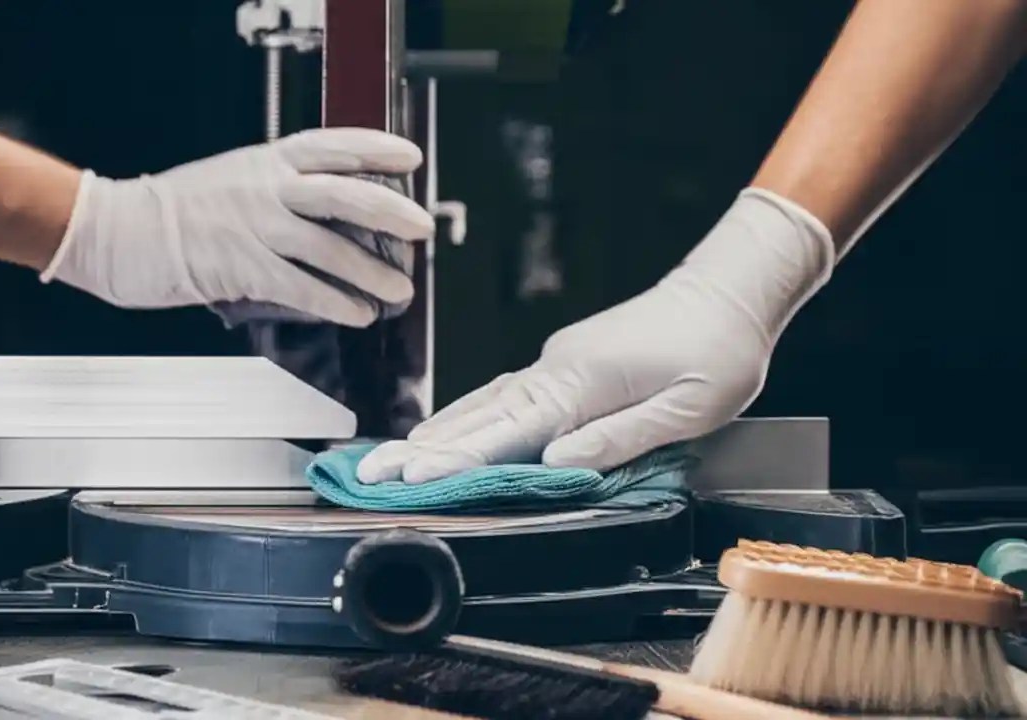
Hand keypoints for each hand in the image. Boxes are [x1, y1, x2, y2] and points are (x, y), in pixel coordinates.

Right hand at [40, 128, 433, 326]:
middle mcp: (267, 187)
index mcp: (268, 160)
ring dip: (371, 272)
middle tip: (422, 228)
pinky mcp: (242, 267)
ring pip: (330, 247)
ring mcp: (255, 226)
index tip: (411, 159)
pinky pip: (302, 287)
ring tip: (399, 291)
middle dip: (390, 212)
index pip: (333, 146)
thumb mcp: (235, 179)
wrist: (119, 230)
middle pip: (344, 194)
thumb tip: (332, 214)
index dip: (376, 149)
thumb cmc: (177, 210)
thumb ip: (280, 190)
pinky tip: (358, 313)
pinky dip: (336, 301)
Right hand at [358, 188, 836, 483]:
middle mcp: (557, 368)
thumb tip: (558, 460)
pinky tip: (447, 428)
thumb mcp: (690, 406)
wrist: (730, 290)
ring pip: (484, 402)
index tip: (411, 477)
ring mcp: (556, 362)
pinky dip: (468, 415)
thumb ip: (621, 436)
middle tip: (372, 472)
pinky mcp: (564, 362)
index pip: (508, 429)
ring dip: (436, 432)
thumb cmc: (721, 350)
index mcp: (584, 382)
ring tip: (392, 457)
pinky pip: (503, 394)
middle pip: (478, 415)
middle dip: (422, 449)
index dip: (456, 458)